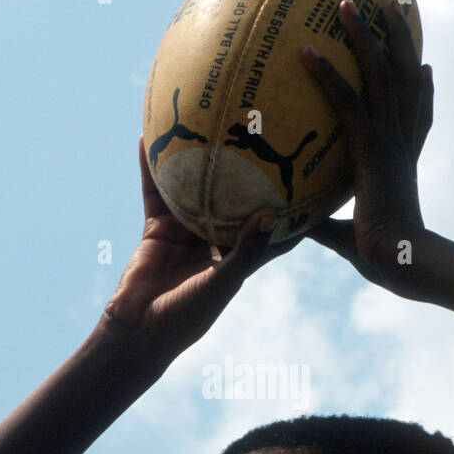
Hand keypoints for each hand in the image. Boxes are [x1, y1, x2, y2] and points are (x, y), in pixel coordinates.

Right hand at [102, 137, 302, 357]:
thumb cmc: (187, 316)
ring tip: (207, 122)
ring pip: (196, 189)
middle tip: (266, 133)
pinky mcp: (159, 229)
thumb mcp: (221, 284)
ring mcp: (188, 232)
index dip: (297, 206)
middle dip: (250, 171)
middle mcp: (218, 241)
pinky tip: (148, 137)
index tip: (315, 176)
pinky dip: (151, 167)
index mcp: (243, 258)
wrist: (138, 332)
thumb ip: (245, 251)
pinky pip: (156, 192)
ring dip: (199, 160)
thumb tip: (271, 214)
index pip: (279, 229)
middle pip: (238, 198)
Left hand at [301, 0, 433, 293]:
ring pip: (381, 76)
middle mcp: (402, 143)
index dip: (423, 92)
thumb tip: (292, 226)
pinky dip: (327, 74)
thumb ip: (322, 224)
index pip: (418, 118)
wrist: (402, 262)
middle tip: (388, 7)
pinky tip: (306, 50)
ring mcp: (390, 141)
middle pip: (405, 79)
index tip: (424, 68)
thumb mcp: (346, 236)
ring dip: (365, 37)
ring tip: (348, 3)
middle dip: (397, 40)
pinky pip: (347, 102)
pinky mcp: (372, 149)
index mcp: (404, 161)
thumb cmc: (381, 259)